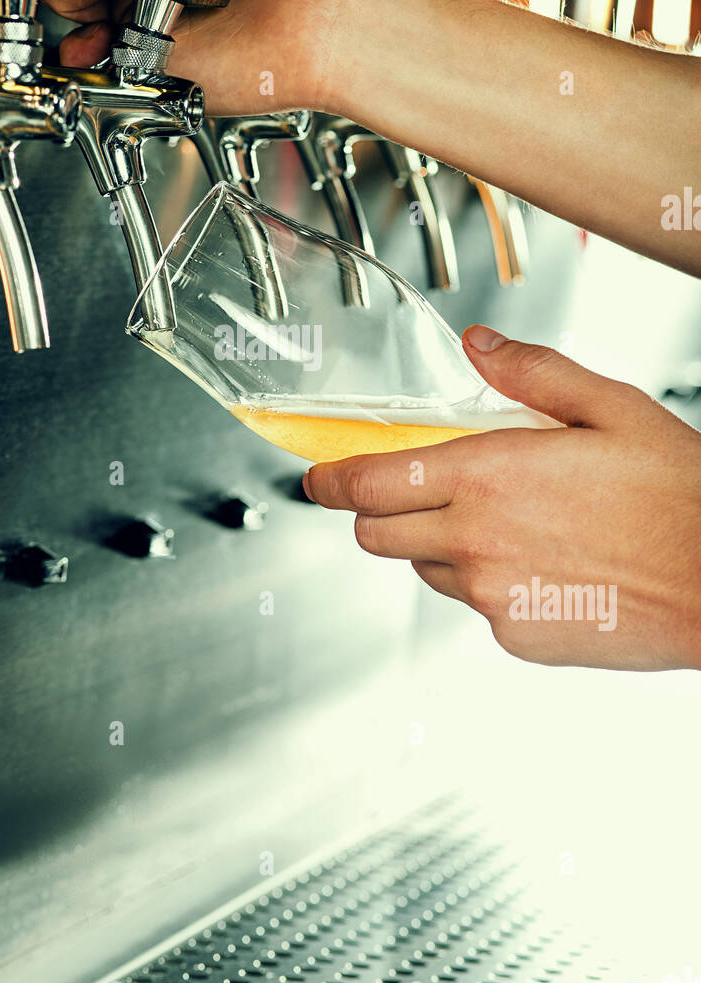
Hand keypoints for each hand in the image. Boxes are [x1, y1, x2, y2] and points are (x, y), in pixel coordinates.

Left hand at [304, 326, 700, 670]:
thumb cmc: (677, 497)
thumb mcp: (612, 409)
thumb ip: (532, 373)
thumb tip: (478, 346)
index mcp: (489, 475)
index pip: (371, 483)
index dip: (331, 479)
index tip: (318, 475)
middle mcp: (476, 541)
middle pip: (376, 533)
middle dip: (380, 510)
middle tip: (415, 491)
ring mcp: (492, 595)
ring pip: (425, 569)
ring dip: (440, 544)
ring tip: (509, 522)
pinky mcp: (514, 636)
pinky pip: (474, 605)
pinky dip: (488, 582)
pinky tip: (543, 562)